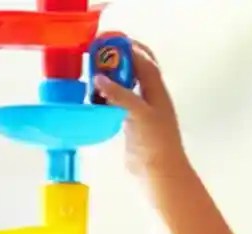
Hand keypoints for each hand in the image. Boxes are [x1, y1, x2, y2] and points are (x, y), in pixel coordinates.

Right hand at [92, 40, 188, 180]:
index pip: (143, 60)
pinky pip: (117, 104)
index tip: (109, 42)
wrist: (159, 172)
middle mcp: (150, 97)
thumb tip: (99, 78)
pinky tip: (94, 99)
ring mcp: (140, 111)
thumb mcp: (139, 113)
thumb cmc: (156, 142)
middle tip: (96, 58)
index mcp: (157, 90)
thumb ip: (120, 94)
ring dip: (110, 80)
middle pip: (134, 70)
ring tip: (92, 75)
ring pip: (124, 87)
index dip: (128, 49)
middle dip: (117, 62)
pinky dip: (106, 98)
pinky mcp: (130, 124)